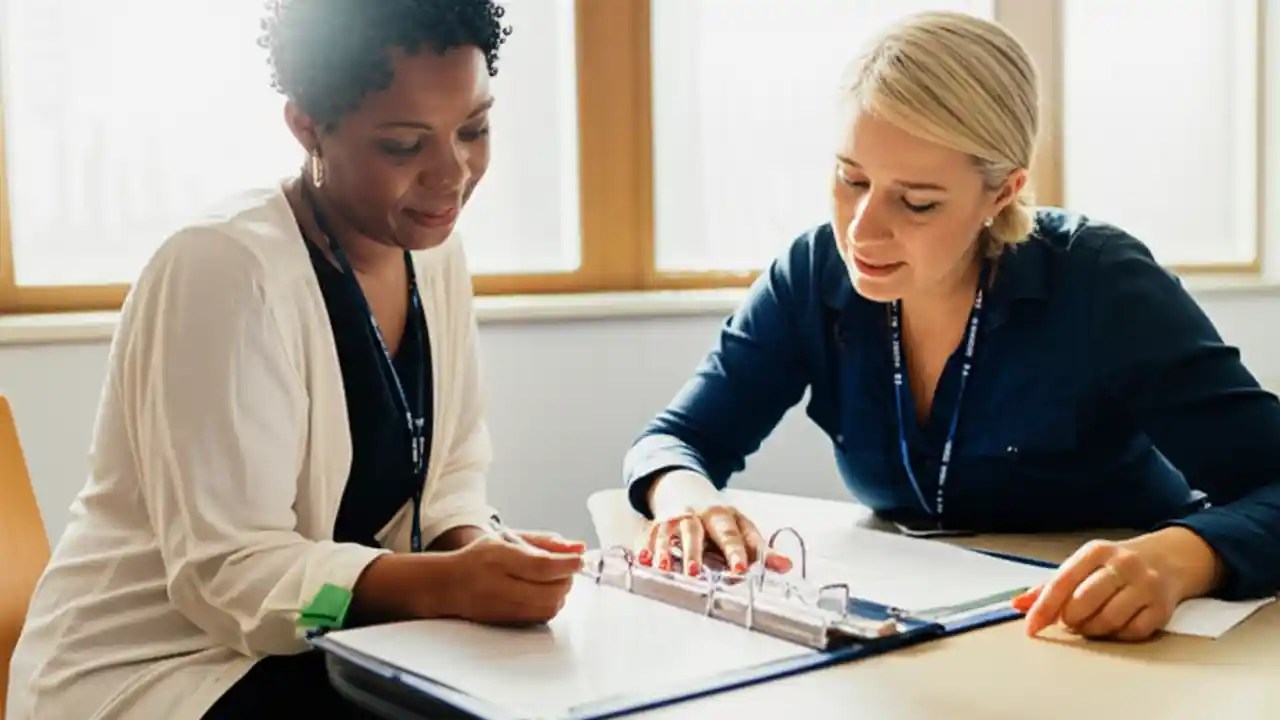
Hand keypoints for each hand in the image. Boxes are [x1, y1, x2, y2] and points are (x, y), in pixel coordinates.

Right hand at [437, 530, 585, 624]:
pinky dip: (551, 604)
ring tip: (554, 580)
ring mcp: (503, 607)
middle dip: (567, 579)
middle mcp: (499, 585)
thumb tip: (578, 548)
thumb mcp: (510, 539)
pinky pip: (542, 617)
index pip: (542, 565)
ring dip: (560, 593)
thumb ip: (546, 542)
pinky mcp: (507, 622)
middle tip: (566, 569)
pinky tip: (544, 593)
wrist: (449, 585)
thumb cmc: (479, 558)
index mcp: (499, 558)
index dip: (566, 564)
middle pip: (550, 590)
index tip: (579, 560)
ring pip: (550, 606)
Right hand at [635, 505, 792, 576]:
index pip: (731, 535)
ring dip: (666, 550)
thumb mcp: (740, 527)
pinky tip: (644, 560)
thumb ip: (760, 550)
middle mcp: (696, 516)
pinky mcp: (657, 526)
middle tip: (695, 573)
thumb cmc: (716, 518)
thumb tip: (786, 566)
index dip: (736, 553)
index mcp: (722, 517)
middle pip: (695, 532)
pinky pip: (649, 536)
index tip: (740, 570)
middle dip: (695, 551)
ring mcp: (674, 520)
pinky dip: (646, 548)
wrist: (683, 488)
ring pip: (669, 532)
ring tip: (664, 568)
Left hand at [1012, 528, 1221, 640]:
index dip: (1043, 608)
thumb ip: (1051, 585)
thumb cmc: (1117, 565)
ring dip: (1092, 630)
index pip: (1061, 582)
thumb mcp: (1084, 565)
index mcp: (1095, 551)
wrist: (1171, 558)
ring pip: (1108, 619)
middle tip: (1070, 621)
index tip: (1031, 628)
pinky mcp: (1163, 606)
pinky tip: (1115, 627)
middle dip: (1070, 619)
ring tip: (1090, 625)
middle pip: (1083, 602)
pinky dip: (1118, 635)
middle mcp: (1122, 564)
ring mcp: (1145, 585)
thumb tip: (1017, 604)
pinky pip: (1133, 631)